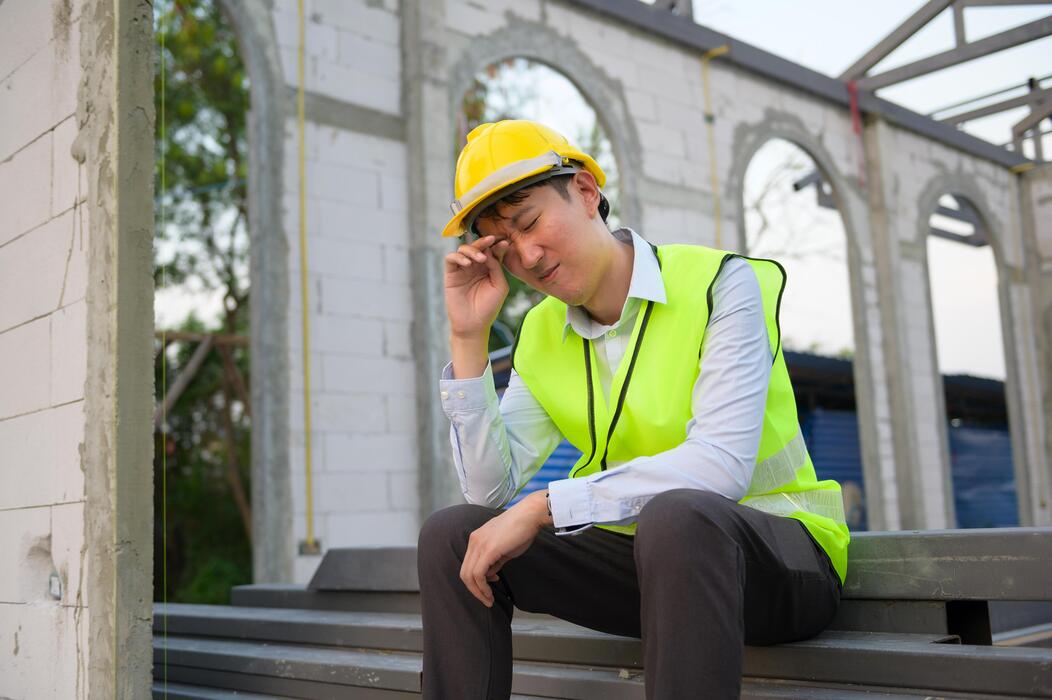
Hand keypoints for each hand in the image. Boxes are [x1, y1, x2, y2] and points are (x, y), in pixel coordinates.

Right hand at [444, 234, 512, 337]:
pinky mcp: (451, 274)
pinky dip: (458, 257)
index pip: (492, 251)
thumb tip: (488, 252)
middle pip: (477, 246)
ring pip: (463, 249)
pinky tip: (467, 264)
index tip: (505, 243)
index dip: (497, 245)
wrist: (473, 325)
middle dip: (484, 242)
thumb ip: (496, 267)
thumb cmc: (489, 307)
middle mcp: (475, 266)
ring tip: (480, 259)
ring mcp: (463, 269)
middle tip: (490, 240)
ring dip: (472, 249)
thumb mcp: (500, 286)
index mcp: (489, 268)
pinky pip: (450, 258)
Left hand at [460, 491, 547, 607]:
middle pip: (464, 572)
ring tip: (489, 600)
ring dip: (478, 592)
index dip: (476, 580)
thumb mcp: (504, 548)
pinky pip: (478, 574)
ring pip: (468, 575)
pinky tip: (490, 592)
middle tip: (486, 599)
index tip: (490, 584)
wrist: (530, 515)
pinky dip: (482, 587)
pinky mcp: (488, 550)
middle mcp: (474, 541)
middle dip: (474, 590)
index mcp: (476, 539)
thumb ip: (494, 561)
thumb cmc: (521, 529)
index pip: (468, 565)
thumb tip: (489, 574)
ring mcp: (479, 545)